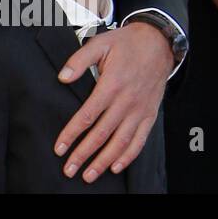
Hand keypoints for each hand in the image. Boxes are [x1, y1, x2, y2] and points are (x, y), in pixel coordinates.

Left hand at [54, 21, 171, 181]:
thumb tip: (62, 77)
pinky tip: (116, 166)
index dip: (72, 134)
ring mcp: (140, 110)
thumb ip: (78, 60)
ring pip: (120, 142)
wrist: (158, 43)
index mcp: (111, 85)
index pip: (88, 116)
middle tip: (69, 169)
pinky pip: (140, 140)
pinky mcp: (149, 115)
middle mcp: (126, 102)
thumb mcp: (99, 44)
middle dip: (84, 154)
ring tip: (89, 174)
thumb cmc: (126, 44)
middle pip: (102, 134)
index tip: (60, 148)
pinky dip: (129, 156)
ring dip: (104, 161)